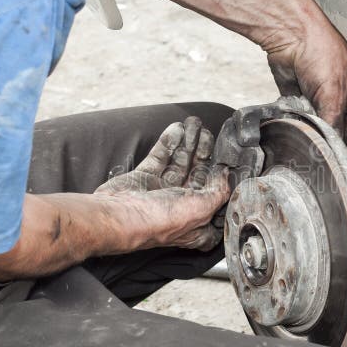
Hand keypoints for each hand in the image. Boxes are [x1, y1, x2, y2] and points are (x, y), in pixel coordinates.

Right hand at [95, 117, 228, 250]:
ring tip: (194, 124)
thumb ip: (218, 192)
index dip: (222, 182)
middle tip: (208, 134)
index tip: (227, 163)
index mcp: (195, 222)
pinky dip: (168, 142)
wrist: (118, 216)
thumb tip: (225, 176)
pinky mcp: (143, 178)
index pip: (214, 201)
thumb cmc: (159, 220)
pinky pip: (159, 157)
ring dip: (187, 143)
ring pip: (178, 163)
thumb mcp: (201, 208)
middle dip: (204, 153)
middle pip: (197, 176)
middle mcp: (178, 207)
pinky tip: (177, 129)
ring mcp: (160, 192)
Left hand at [265, 1, 346, 143]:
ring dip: (309, 128)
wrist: (292, 36)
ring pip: (314, 127)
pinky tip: (294, 117)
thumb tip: (334, 150)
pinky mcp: (298, 100)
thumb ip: (334, 125)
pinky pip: (297, 118)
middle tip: (320, 145)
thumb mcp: (334, 95)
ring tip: (306, 125)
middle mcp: (339, 101)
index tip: (341, 160)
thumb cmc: (322, 51)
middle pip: (334, 132)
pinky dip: (294, 119)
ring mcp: (318, 101)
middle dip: (326, 137)